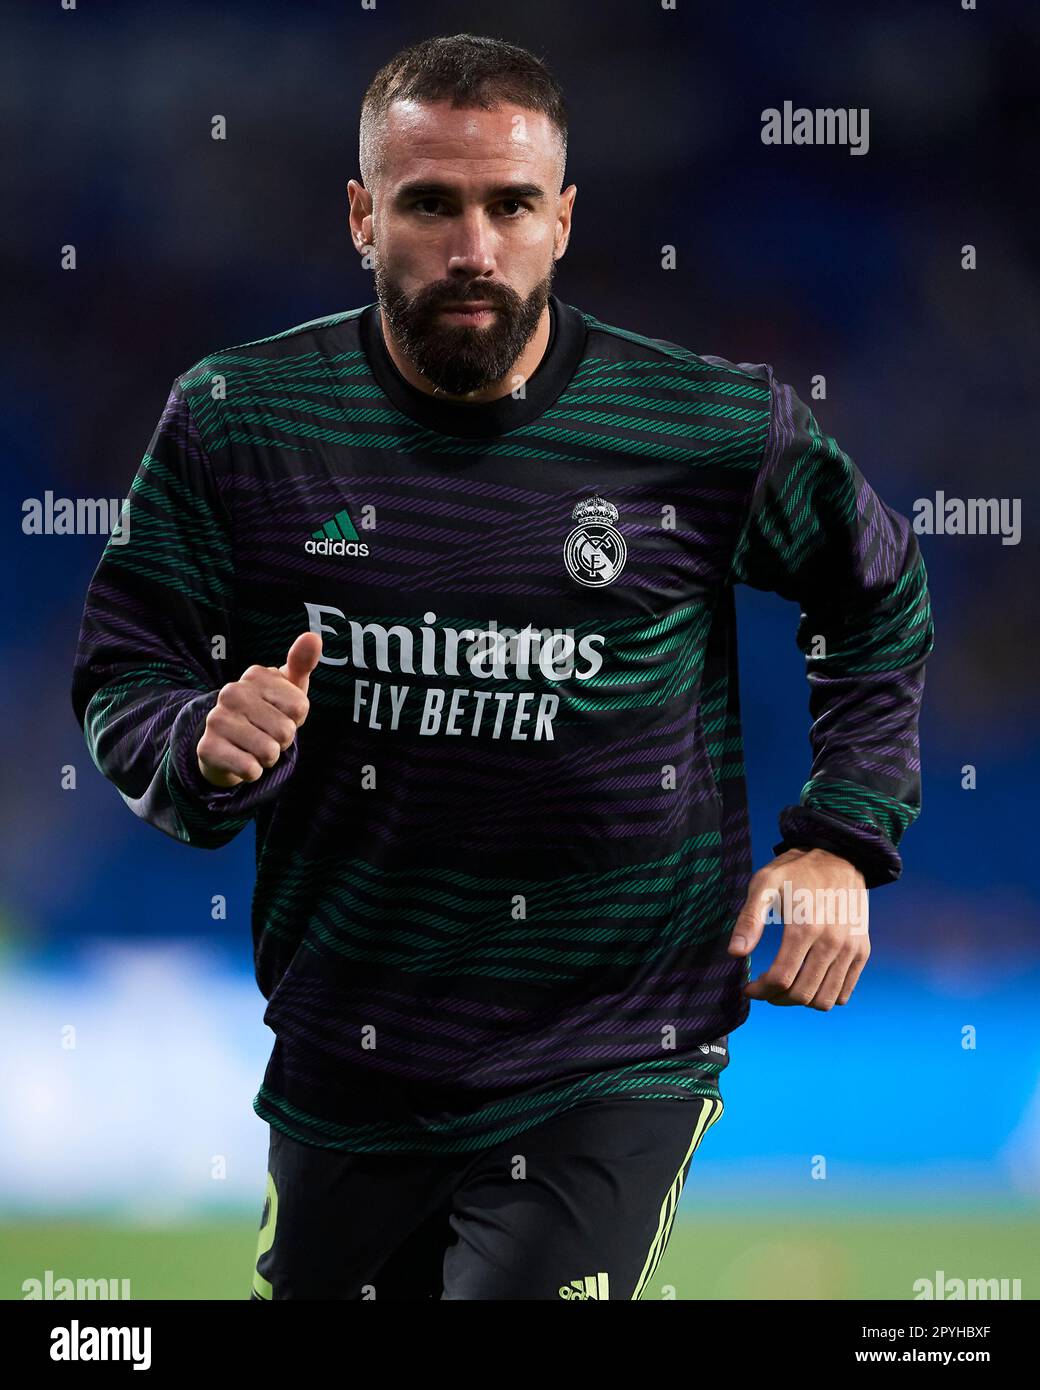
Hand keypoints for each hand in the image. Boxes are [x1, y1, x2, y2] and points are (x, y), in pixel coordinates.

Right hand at [196, 631, 322, 787]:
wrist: (227, 745)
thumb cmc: (267, 713)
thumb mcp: (289, 689)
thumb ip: (302, 663)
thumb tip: (313, 637)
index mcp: (255, 675)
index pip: (300, 708)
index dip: (296, 719)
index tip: (280, 714)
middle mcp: (232, 692)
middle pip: (286, 732)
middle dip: (282, 742)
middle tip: (266, 734)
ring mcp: (217, 719)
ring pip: (269, 752)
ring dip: (268, 758)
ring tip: (254, 747)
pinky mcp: (207, 747)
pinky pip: (250, 769)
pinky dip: (253, 772)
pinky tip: (241, 760)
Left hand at [726, 847, 869, 1008]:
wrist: (840, 856)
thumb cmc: (796, 870)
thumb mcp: (765, 884)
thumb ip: (749, 919)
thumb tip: (735, 953)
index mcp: (806, 927)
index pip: (781, 979)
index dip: (760, 990)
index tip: (749, 988)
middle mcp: (833, 942)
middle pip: (803, 994)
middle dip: (777, 998)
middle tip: (764, 989)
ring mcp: (851, 949)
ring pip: (825, 1000)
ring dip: (801, 1001)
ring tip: (786, 988)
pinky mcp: (862, 951)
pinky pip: (845, 992)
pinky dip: (825, 995)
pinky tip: (809, 981)